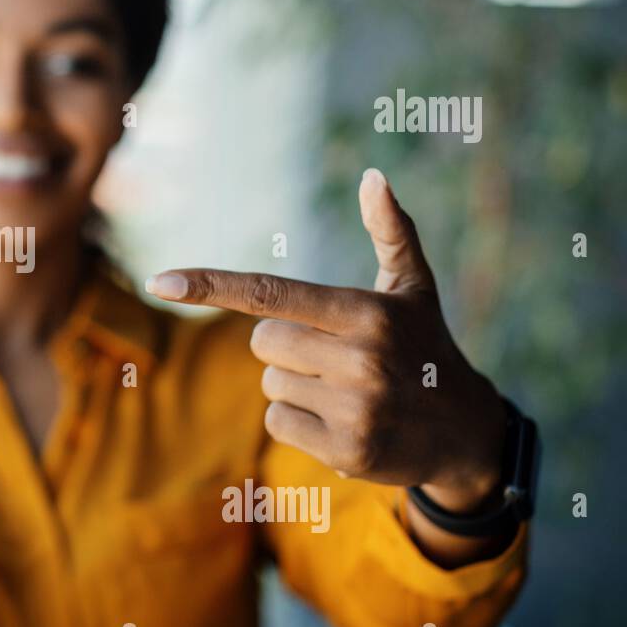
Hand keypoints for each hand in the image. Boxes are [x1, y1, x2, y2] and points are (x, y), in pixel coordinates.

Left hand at [147, 168, 505, 514]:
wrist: (466, 432)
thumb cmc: (425, 346)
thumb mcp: (413, 288)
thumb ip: (390, 231)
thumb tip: (375, 176)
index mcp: (367, 313)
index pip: (270, 293)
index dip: (210, 284)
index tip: (160, 281)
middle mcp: (360, 359)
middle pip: (262, 342)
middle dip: (286, 347)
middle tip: (334, 356)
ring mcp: (355, 408)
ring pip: (270, 384)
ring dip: (296, 386)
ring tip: (347, 390)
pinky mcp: (348, 451)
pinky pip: (279, 423)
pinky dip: (300, 423)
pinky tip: (344, 422)